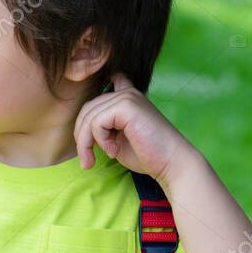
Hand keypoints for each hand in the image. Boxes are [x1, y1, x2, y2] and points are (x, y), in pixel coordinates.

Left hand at [73, 72, 194, 185]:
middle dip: (82, 137)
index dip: (93, 103)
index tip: (91, 125)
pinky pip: (97, 122)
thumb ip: (102, 127)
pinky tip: (113, 151)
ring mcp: (127, 97)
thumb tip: (80, 128)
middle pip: (87, 109)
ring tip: (101, 158)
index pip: (103, 89)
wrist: (171, 163)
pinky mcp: (126, 105)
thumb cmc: (146, 154)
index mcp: (127, 97)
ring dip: (87, 142)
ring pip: (88, 117)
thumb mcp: (117, 138)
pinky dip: (100, 140)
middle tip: (87, 160)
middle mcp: (126, 93)